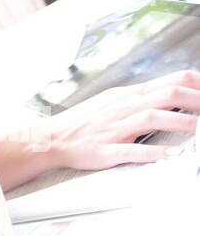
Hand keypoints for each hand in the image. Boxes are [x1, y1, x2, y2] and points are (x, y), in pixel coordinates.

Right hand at [39, 69, 199, 170]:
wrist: (52, 138)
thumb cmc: (85, 122)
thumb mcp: (115, 101)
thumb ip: (143, 98)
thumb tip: (173, 95)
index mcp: (130, 94)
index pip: (174, 80)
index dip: (199, 86)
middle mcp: (125, 107)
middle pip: (169, 94)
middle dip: (198, 102)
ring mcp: (115, 128)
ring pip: (153, 118)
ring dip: (183, 123)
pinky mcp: (105, 150)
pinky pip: (132, 150)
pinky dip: (155, 153)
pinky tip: (172, 155)